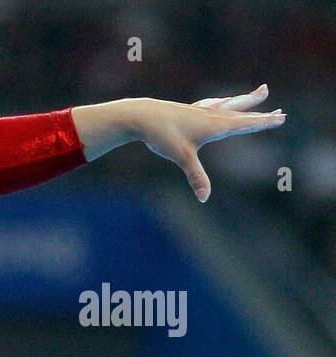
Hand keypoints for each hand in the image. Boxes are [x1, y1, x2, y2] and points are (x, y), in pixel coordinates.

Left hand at [73, 86, 284, 200]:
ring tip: (262, 91)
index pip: (245, 124)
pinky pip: (214, 104)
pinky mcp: (190, 110)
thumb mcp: (182, 157)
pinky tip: (222, 102)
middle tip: (281, 111)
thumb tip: (204, 198)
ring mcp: (201, 111)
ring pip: (231, 104)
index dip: (264, 122)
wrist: (143, 116)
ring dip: (247, 99)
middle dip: (261, 113)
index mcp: (215, 125)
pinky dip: (224, 102)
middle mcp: (212, 115)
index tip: (282, 118)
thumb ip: (196, 177)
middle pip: (243, 113)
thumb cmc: (163, 135)